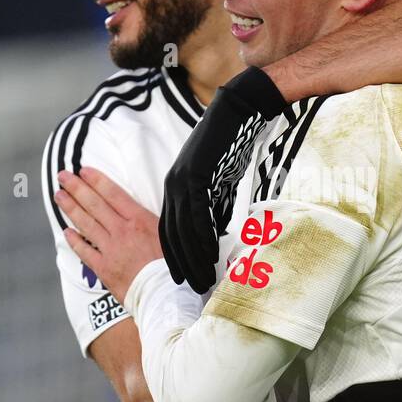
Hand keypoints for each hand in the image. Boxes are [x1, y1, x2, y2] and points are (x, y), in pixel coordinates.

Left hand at [55, 167, 161, 303]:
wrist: (166, 295)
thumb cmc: (174, 266)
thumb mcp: (170, 235)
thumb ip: (152, 221)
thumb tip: (145, 208)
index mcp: (140, 220)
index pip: (113, 194)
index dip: (97, 180)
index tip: (83, 170)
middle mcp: (122, 232)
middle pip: (95, 205)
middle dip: (77, 188)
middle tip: (63, 176)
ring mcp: (110, 250)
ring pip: (86, 224)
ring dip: (70, 208)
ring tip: (59, 195)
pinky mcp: (104, 269)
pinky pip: (84, 252)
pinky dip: (74, 240)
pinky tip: (66, 231)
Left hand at [160, 68, 286, 292]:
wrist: (234, 113)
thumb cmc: (228, 147)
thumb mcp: (216, 181)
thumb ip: (213, 207)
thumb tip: (216, 232)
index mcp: (173, 188)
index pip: (167, 230)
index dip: (173, 256)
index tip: (179, 278)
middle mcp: (172, 187)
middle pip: (172, 235)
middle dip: (181, 264)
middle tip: (191, 288)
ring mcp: (182, 182)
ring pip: (183, 229)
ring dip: (193, 257)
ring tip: (202, 279)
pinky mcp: (196, 176)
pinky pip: (198, 214)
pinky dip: (204, 237)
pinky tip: (211, 255)